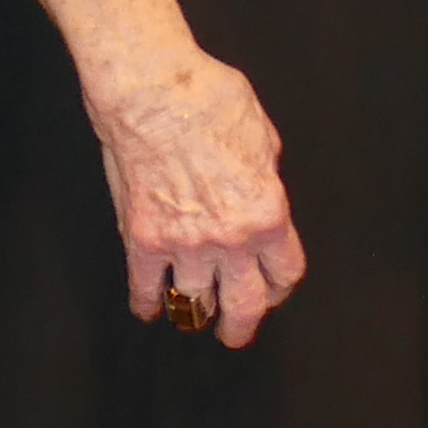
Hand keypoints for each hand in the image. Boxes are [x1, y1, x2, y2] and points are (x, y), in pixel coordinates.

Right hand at [80, 46, 305, 345]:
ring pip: (194, 303)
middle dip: (242, 326)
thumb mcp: (264, 136)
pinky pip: (145, 288)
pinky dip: (147, 303)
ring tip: (192, 318)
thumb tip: (261, 190)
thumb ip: (265, 177)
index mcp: (267, 213)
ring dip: (194, 314)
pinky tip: (149, 307)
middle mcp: (231, 239)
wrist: (152, 94)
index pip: (285, 272)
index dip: (280, 286)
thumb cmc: (210, 100)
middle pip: (244, 305)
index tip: (272, 289)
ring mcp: (185, 244)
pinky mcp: (143, 240)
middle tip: (236, 333)